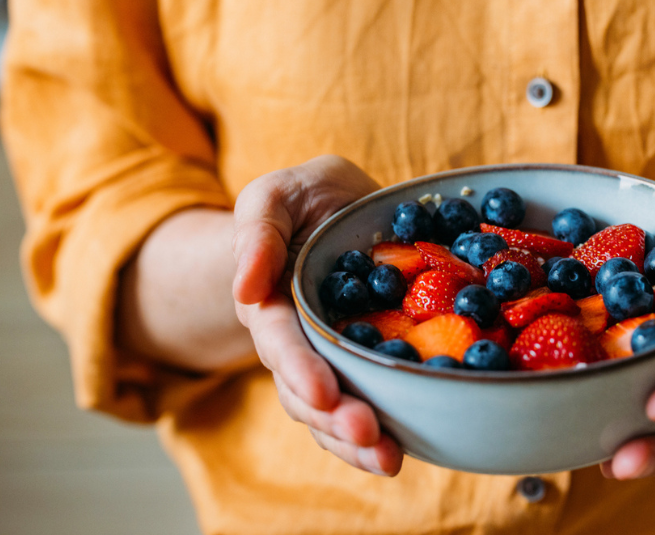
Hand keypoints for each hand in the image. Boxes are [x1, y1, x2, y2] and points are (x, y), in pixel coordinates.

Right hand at [232, 155, 403, 475]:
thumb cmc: (303, 198)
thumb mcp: (274, 194)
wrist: (342, 207)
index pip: (280, 343)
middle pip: (306, 393)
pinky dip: (387, 431)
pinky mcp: (369, 365)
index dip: (299, 370)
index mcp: (270, 304)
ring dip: (358, 442)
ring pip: (334, 413)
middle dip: (334, 418)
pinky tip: (408, 449)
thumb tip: (245, 288)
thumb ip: (258, 231)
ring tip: (389, 459)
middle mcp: (297, 343)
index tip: (323, 392)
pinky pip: (372, 404)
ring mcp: (332, 360)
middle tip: (367, 433)